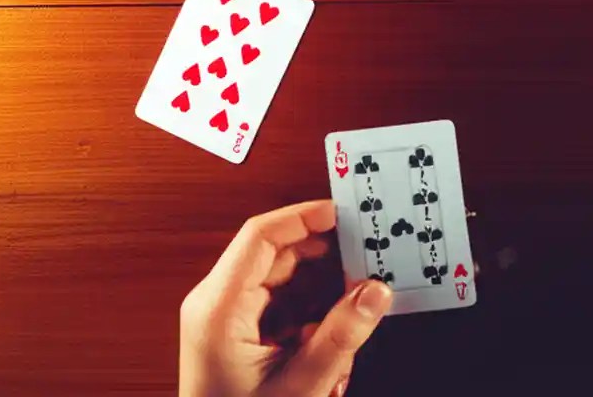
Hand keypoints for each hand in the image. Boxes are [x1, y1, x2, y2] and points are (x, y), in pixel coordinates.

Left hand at [179, 200, 393, 396]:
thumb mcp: (300, 386)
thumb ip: (341, 336)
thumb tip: (375, 292)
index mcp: (219, 308)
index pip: (261, 236)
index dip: (304, 216)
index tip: (345, 212)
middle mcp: (218, 304)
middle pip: (278, 254)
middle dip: (327, 255)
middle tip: (370, 257)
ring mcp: (227, 318)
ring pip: (285, 278)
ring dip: (325, 286)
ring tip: (358, 303)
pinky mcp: (240, 333)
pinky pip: (283, 303)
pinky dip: (314, 309)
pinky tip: (338, 330)